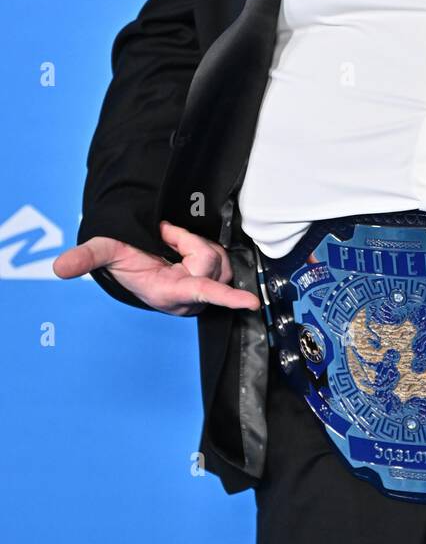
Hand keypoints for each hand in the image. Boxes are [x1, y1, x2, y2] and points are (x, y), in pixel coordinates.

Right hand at [52, 220, 261, 317]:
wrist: (133, 264)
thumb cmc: (125, 261)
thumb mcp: (106, 253)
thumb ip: (85, 258)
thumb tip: (57, 267)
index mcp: (169, 292)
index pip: (203, 291)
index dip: (226, 297)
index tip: (250, 303)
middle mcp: (191, 297)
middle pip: (211, 259)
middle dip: (190, 243)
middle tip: (168, 241)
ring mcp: (205, 291)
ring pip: (219, 258)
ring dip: (197, 246)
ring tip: (175, 250)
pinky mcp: (214, 282)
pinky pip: (220, 257)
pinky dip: (202, 249)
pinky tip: (186, 252)